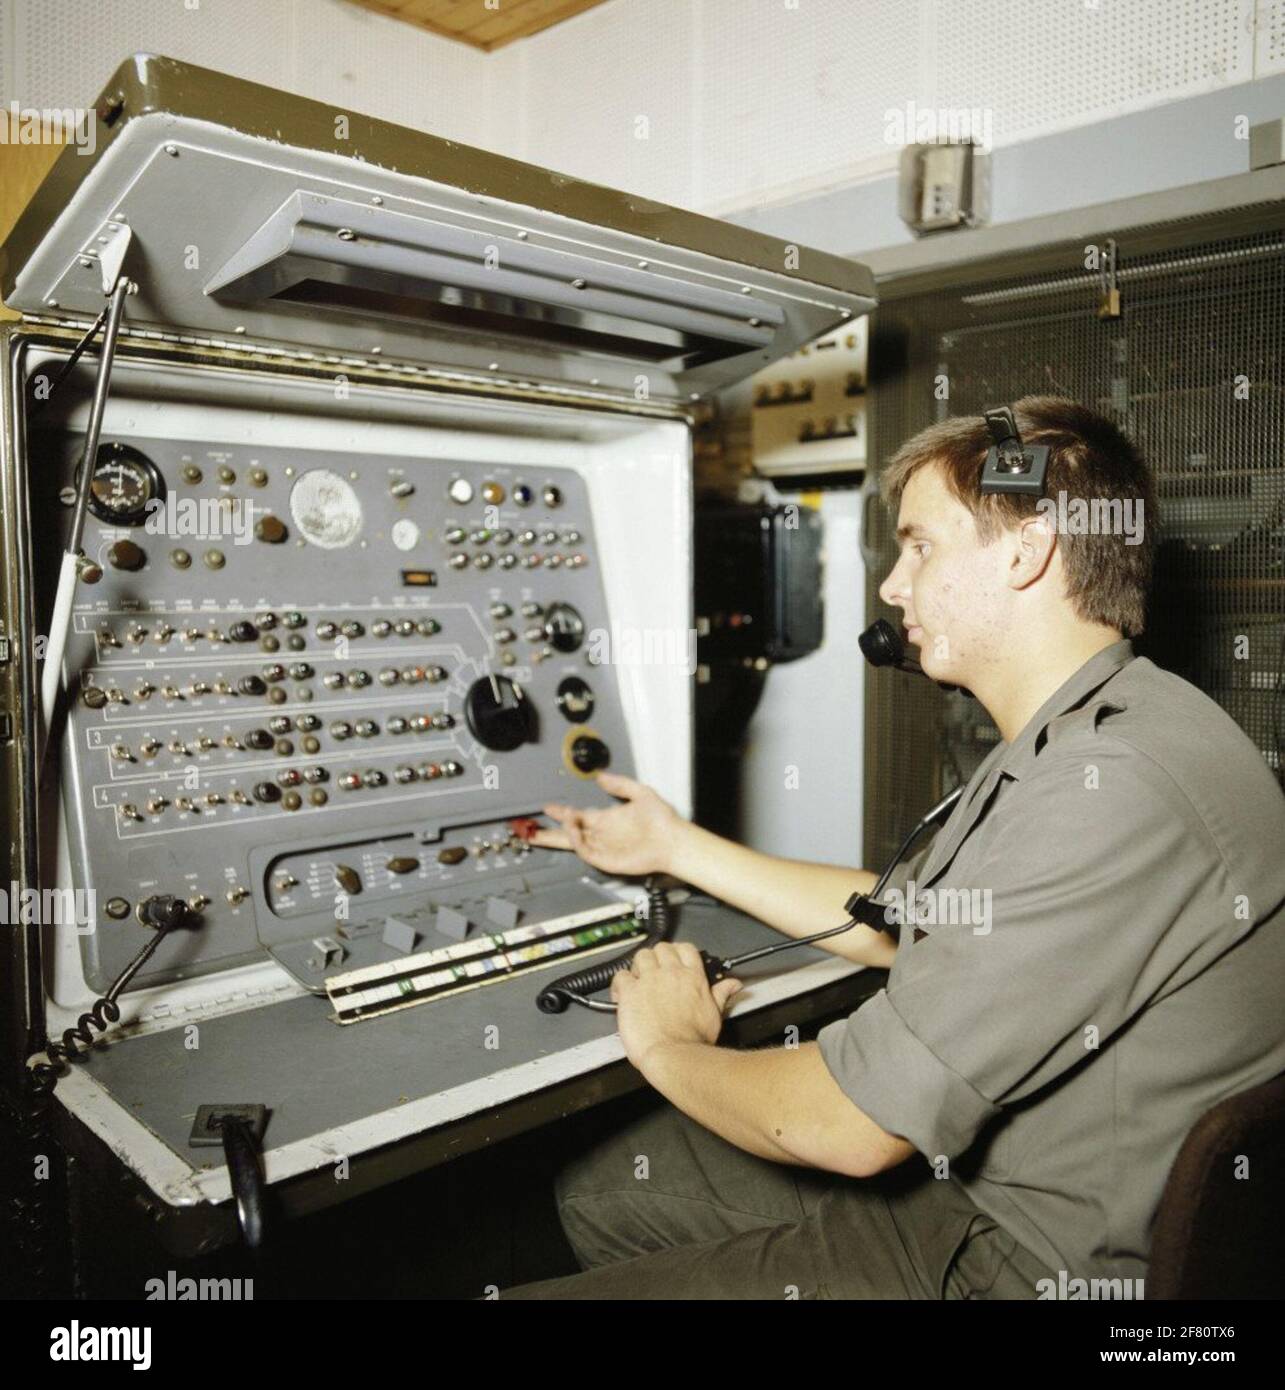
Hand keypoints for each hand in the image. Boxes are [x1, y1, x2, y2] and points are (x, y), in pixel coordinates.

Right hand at [529, 771, 683, 876]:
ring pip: (573, 842)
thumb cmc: (661, 819)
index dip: (561, 813)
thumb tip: (601, 776)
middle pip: (568, 834)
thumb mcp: (640, 793)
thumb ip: (619, 784)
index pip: (577, 817)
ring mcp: (602, 848)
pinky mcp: (606, 860)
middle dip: (548, 833)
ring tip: (564, 819)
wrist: (673, 840)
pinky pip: (585, 851)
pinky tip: (574, 829)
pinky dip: (576, 841)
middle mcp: (601, 834)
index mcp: (606, 820)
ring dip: (563, 833)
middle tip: (529, 831)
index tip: (548, 807)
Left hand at [610, 941, 741, 1069]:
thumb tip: (734, 984)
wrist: (673, 1055)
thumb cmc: (693, 1041)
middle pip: (661, 948)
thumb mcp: (714, 1015)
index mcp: (692, 977)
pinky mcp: (630, 992)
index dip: (677, 951)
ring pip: (641, 956)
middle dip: (657, 958)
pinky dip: (620, 983)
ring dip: (639, 966)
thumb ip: (721, 994)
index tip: (673, 961)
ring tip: (638, 981)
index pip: (685, 948)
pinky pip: (620, 975)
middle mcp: (670, 973)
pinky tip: (622, 995)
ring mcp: (649, 980)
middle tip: (655, 973)